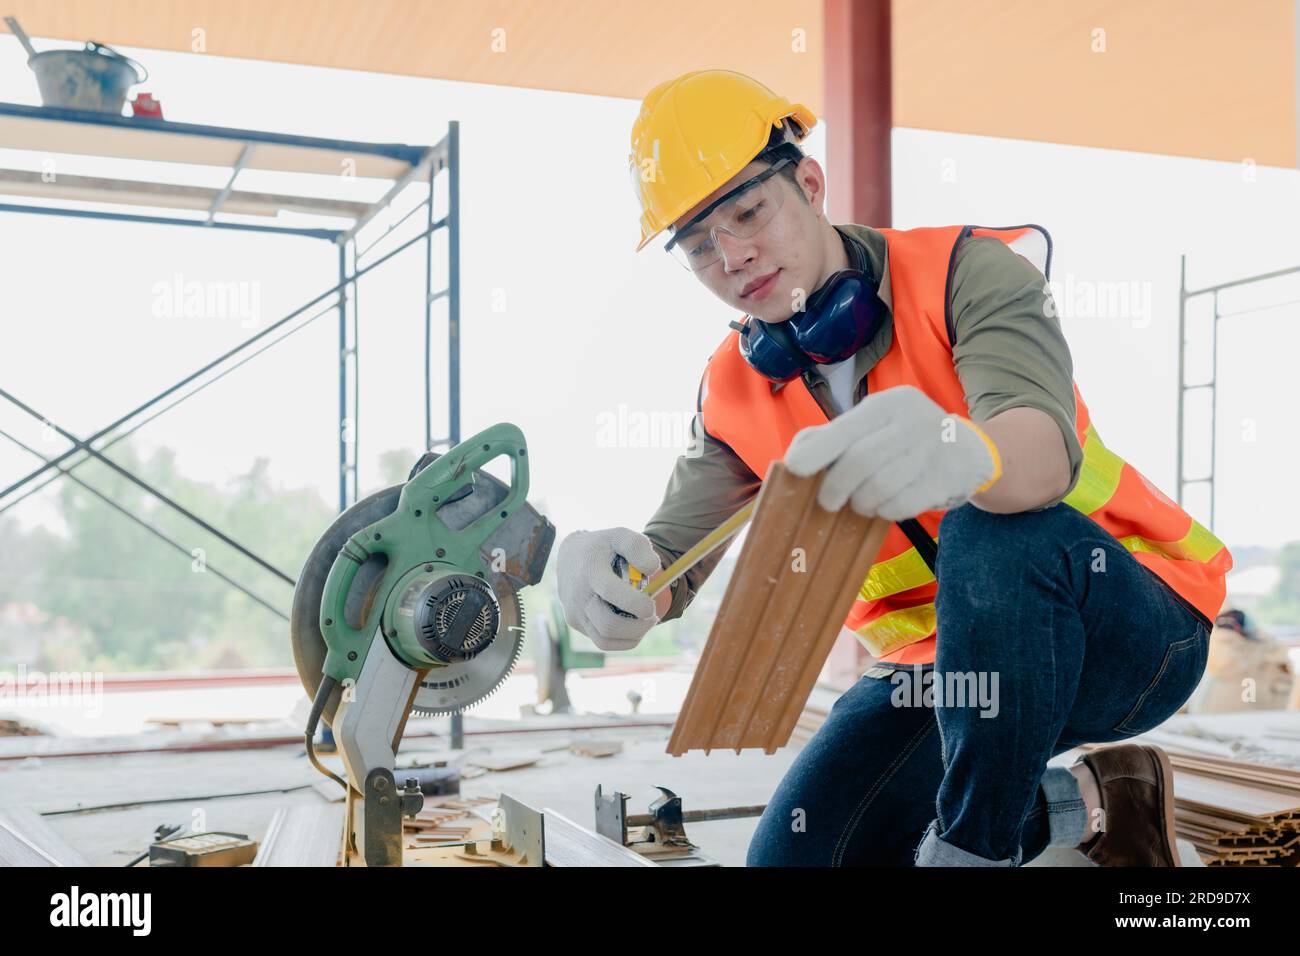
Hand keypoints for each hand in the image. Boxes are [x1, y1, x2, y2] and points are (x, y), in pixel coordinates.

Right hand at [556, 527, 663, 650]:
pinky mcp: (576, 623)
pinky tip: (635, 630)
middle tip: (653, 616)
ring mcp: (575, 612)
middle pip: (608, 624)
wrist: (570, 557)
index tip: (651, 605)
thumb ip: (638, 546)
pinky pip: (602, 642)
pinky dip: (623, 641)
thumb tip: (653, 568)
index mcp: (590, 570)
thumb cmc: (603, 547)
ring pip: (605, 639)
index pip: (610, 592)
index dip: (634, 603)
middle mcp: (578, 595)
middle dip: (638, 625)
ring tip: (647, 622)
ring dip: (633, 635)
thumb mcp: (620, 536)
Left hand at [783, 385, 1000, 519]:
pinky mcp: (947, 478)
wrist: (971, 450)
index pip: (845, 428)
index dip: (817, 451)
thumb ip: (835, 435)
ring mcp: (933, 450)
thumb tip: (796, 455)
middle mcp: (912, 421)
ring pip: (881, 486)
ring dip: (861, 503)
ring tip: (859, 504)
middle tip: (827, 501)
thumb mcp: (875, 424)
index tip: (795, 469)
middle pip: (860, 461)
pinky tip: (883, 508)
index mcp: (887, 404)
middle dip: (836, 487)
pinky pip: (903, 504)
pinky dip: (885, 511)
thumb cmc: (906, 439)